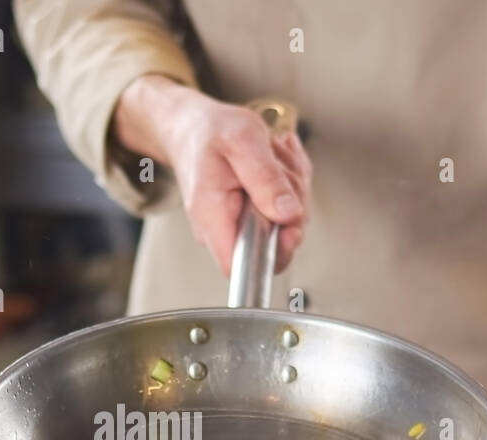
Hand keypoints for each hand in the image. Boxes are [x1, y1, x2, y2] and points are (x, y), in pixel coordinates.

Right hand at [113, 75, 310, 275]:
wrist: (192, 127)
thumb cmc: (209, 131)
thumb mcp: (242, 140)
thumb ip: (266, 178)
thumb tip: (289, 214)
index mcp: (213, 215)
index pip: (242, 266)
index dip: (273, 254)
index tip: (290, 225)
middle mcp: (222, 229)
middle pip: (275, 243)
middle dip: (293, 203)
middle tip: (280, 165)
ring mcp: (238, 225)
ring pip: (286, 225)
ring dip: (293, 187)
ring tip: (274, 156)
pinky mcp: (252, 218)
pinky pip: (286, 211)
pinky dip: (290, 184)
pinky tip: (277, 161)